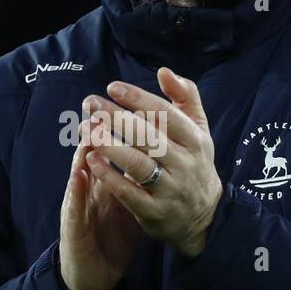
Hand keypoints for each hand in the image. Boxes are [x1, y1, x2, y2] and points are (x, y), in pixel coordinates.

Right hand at [59, 118, 144, 289]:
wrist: (93, 272)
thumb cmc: (111, 233)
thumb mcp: (127, 200)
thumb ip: (134, 173)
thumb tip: (151, 148)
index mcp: (102, 180)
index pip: (108, 147)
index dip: (115, 127)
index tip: (123, 102)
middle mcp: (88, 188)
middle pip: (91, 153)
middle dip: (96, 129)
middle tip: (97, 104)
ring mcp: (78, 206)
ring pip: (79, 174)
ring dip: (84, 152)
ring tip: (88, 129)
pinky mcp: (72, 228)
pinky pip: (74, 206)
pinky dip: (77, 190)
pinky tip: (80, 173)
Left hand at [82, 67, 223, 257]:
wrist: (205, 217)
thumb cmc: (195, 163)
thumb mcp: (198, 129)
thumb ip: (185, 97)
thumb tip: (164, 72)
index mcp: (194, 139)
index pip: (165, 114)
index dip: (138, 99)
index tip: (112, 87)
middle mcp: (184, 163)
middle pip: (147, 137)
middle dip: (116, 117)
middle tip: (90, 103)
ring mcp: (170, 189)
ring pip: (136, 164)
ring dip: (108, 145)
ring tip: (86, 129)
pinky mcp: (154, 212)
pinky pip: (129, 193)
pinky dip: (108, 176)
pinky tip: (90, 159)